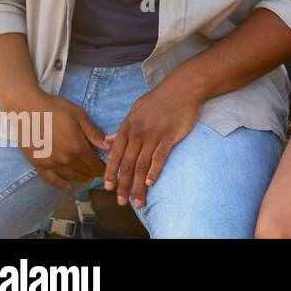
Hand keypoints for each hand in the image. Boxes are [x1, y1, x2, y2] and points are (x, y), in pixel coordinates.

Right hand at [9, 90, 108, 188]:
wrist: (26, 108)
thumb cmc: (55, 108)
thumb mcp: (79, 116)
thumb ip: (94, 133)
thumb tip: (108, 146)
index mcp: (77, 146)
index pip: (95, 163)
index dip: (103, 168)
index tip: (109, 169)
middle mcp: (65, 158)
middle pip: (84, 170)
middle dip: (95, 173)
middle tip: (101, 173)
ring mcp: (50, 163)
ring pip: (71, 176)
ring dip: (82, 178)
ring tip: (89, 178)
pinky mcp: (37, 164)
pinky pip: (51, 179)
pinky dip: (61, 184)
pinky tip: (68, 185)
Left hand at [103, 78, 202, 207]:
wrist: (182, 88)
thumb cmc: (160, 98)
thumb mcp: (136, 110)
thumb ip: (122, 128)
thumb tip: (107, 141)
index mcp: (128, 127)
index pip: (115, 155)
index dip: (111, 173)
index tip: (108, 188)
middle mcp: (138, 133)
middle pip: (127, 164)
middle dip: (123, 185)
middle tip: (120, 202)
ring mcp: (154, 135)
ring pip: (142, 165)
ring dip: (138, 185)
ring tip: (138, 200)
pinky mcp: (170, 136)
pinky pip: (159, 157)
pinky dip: (154, 171)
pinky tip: (151, 183)